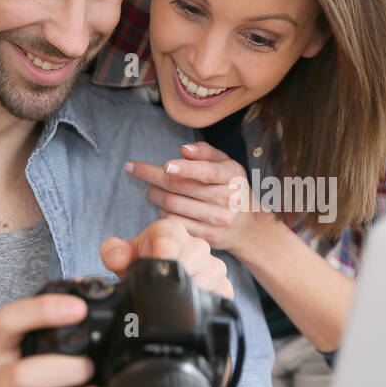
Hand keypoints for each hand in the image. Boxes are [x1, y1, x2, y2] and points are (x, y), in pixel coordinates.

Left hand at [99, 215, 233, 299]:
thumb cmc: (143, 261)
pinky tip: (194, 304)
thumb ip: (114, 253)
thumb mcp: (122, 256)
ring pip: (212, 274)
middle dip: (178, 272)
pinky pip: (224, 291)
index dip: (166, 249)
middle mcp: (195, 244)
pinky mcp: (223, 284)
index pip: (172, 237)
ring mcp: (212, 264)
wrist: (157, 275)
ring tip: (174, 297)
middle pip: (195, 255)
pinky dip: (211, 299)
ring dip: (193, 287)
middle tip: (162, 288)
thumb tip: (118, 259)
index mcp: (170, 231)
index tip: (160, 260)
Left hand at [124, 142, 272, 255]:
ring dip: (155, 195)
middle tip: (137, 170)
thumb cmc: (232, 188)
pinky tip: (163, 206)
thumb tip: (184, 150)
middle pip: (181, 187)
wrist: (248, 227)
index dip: (185, 168)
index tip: (166, 165)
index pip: (207, 172)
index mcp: (232, 177)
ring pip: (174, 205)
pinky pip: (175, 222)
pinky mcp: (207, 236)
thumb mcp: (226, 165)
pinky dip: (163, 212)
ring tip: (151, 189)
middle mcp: (228, 199)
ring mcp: (218, 220)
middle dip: (153, 177)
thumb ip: (206, 153)